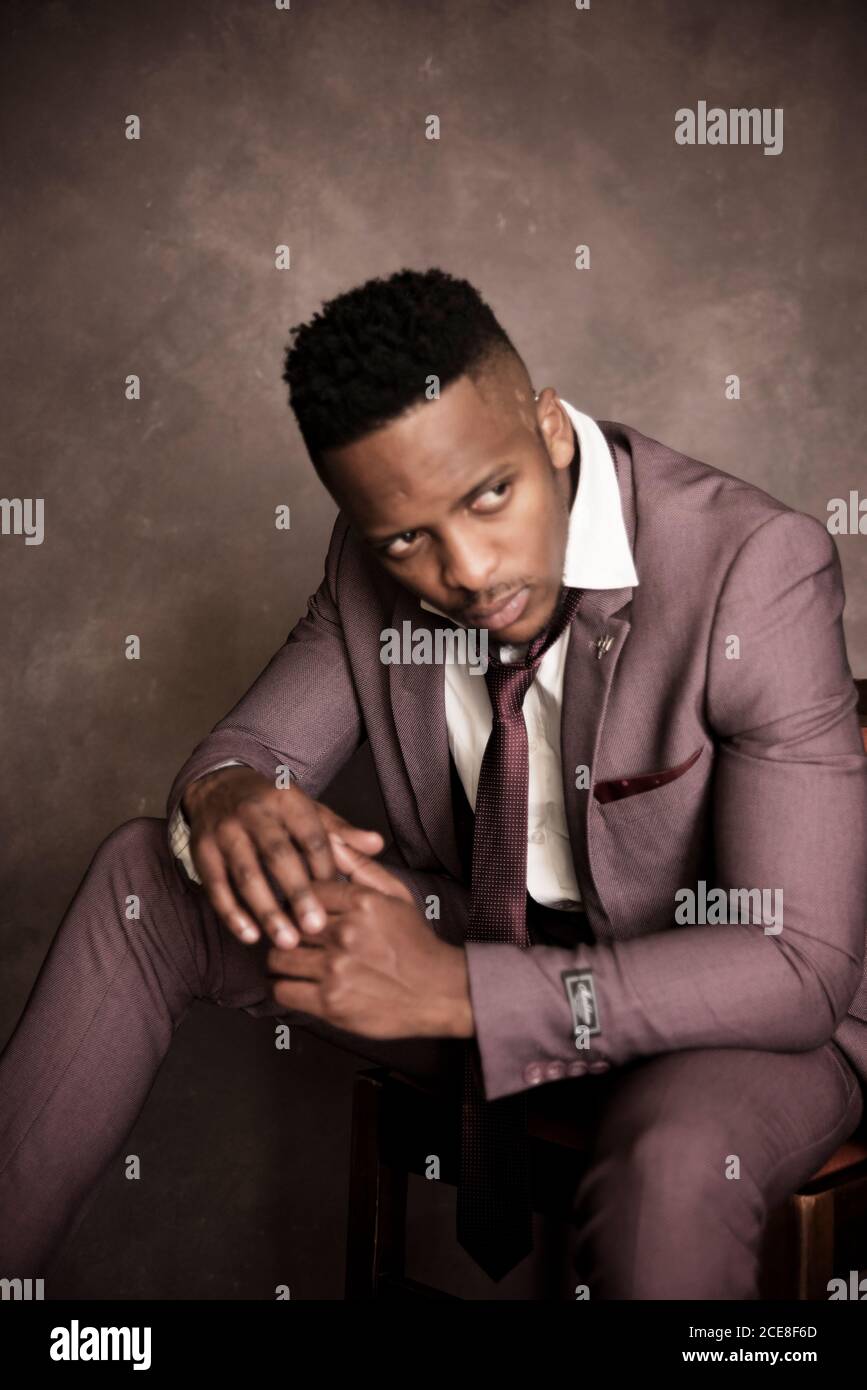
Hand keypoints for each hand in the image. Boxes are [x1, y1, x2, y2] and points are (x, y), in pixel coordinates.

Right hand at [182, 765, 384, 948]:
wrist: (216, 785)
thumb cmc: (272, 805)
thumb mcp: (307, 809)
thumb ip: (341, 831)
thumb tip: (378, 844)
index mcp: (286, 799)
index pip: (312, 835)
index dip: (327, 867)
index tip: (340, 898)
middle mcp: (253, 812)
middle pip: (278, 855)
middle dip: (298, 893)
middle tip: (316, 927)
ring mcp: (225, 831)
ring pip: (246, 874)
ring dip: (266, 910)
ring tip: (287, 942)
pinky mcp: (201, 851)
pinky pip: (216, 887)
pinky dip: (232, 914)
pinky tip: (250, 936)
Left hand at [265, 877, 473, 1039]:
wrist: (438, 993)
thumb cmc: (415, 943)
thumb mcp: (396, 896)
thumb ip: (361, 866)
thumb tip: (331, 842)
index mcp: (363, 903)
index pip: (306, 890)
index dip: (302, 901)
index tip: (306, 913)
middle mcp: (347, 933)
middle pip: (289, 923)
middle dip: (291, 930)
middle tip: (298, 938)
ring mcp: (337, 969)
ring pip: (278, 957)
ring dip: (284, 959)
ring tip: (297, 961)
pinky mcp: (330, 1003)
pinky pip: (282, 990)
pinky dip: (286, 987)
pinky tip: (300, 983)